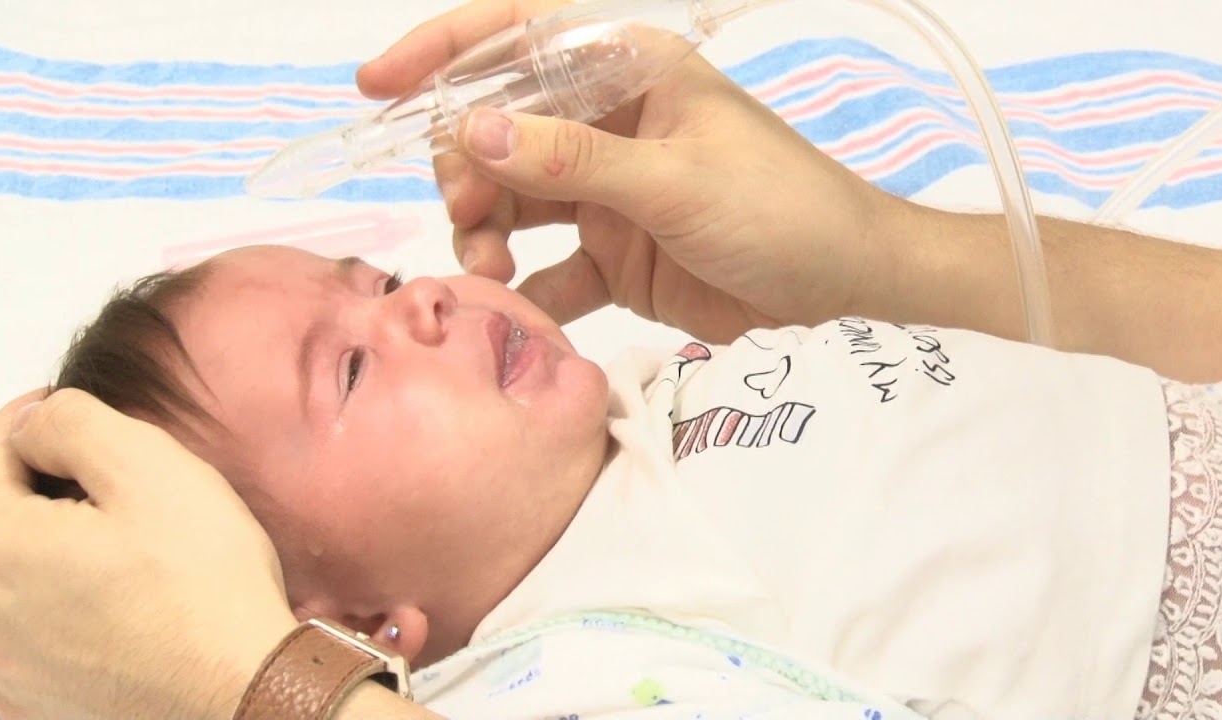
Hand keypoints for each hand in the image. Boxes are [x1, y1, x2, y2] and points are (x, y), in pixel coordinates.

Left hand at [0, 390, 297, 719]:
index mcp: (1, 548)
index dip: (29, 425)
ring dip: (48, 544)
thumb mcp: (150, 467)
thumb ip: (73, 423)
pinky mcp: (33, 698)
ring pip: (13, 576)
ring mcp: (6, 666)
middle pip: (0, 520)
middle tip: (101, 477)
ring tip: (113, 541)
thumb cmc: (204, 585)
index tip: (66, 415)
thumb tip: (37, 423)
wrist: (241, 687)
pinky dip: (54, 604)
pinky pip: (25, 633)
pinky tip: (109, 600)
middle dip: (38, 487)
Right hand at [358, 0, 903, 342]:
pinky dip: (527, 288)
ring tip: (488, 271)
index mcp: (627, 72)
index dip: (443, 52)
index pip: (518, 38)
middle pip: (498, 133)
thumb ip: (572, 160)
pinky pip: (549, 268)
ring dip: (485, 232)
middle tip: (468, 219)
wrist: (844, 281)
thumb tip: (471, 130)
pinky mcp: (615, 254)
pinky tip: (516, 308)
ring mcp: (606, 191)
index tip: (377, 84)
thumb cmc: (779, 207)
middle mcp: (606, 124)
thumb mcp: (674, 180)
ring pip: (512, 202)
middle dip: (464, 171)